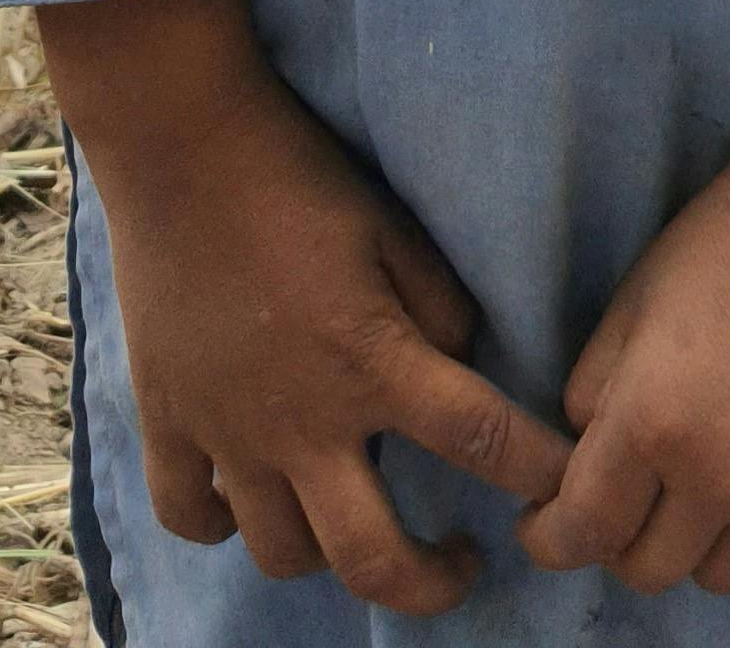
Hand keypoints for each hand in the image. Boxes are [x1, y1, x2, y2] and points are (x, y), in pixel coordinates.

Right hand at [39, 0, 570, 615]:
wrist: (180, 144)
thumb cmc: (296, 174)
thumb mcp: (391, 225)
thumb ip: (440, 304)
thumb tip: (466, 363)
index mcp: (372, 360)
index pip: (481, 440)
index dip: (537, 471)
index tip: (562, 491)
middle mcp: (303, 420)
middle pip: (374, 559)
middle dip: (431, 585)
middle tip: (458, 562)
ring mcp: (229, 432)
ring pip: (283, 553)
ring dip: (328, 554)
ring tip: (350, 520)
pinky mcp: (167, 420)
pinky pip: (189, 514)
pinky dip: (219, 524)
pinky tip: (245, 502)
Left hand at [518, 0, 729, 611]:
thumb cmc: (726, 240)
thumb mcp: (630, 301)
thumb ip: (591, 394)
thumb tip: (581, 465)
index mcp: (650, 420)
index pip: (579, 533)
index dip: (548, 538)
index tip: (543, 526)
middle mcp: (717, 475)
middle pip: (645, 569)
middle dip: (618, 536)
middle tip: (626, 491)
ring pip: (719, 579)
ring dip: (697, 544)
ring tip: (700, 485)